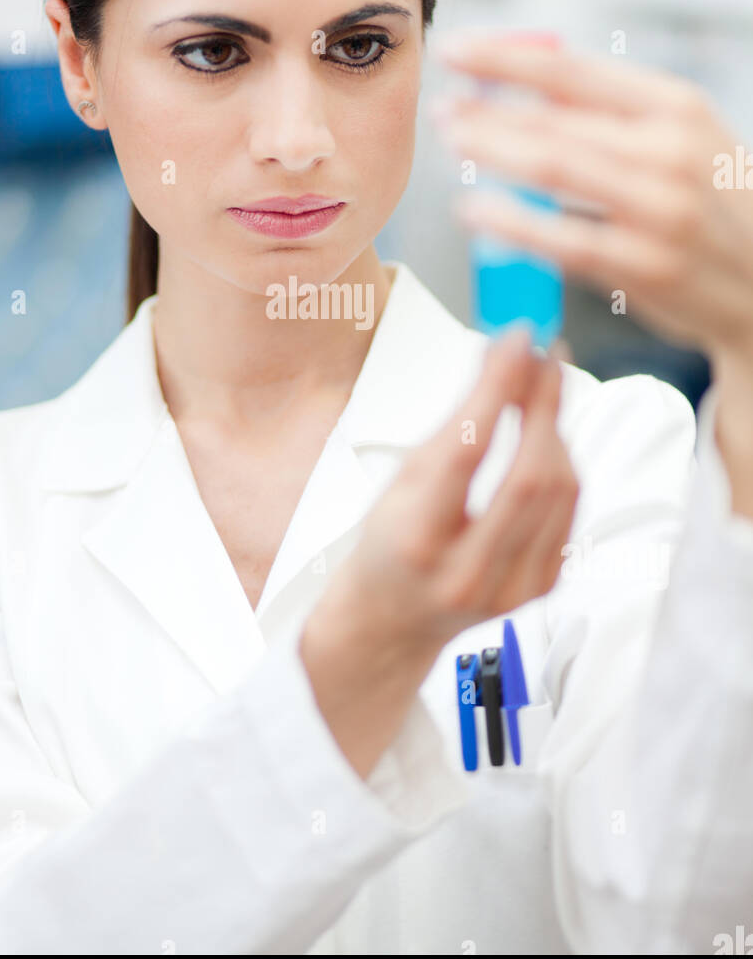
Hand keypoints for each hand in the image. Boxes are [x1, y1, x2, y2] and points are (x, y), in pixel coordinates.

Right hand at [311, 325, 578, 661]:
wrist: (396, 618)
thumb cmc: (391, 542)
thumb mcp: (402, 479)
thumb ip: (455, 422)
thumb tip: (502, 356)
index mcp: (416, 542)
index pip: (467, 453)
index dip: (498, 388)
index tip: (516, 340)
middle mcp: (466, 574)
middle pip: (529, 475)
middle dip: (543, 404)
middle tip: (544, 355)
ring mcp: (511, 590)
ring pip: (558, 492)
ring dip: (557, 429)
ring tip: (544, 389)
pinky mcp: (541, 590)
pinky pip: (568, 512)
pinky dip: (563, 464)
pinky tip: (549, 437)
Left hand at [429, 36, 752, 363]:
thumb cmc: (713, 199)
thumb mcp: (684, 134)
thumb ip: (612, 108)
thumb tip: (525, 73)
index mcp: (677, 107)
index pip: (574, 71)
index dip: (506, 58)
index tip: (457, 49)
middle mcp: (671, 153)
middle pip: (555, 119)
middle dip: (487, 108)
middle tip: (442, 102)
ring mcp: (659, 212)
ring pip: (555, 170)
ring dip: (492, 151)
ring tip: (453, 138)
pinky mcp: (644, 267)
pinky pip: (563, 239)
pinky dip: (512, 222)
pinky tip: (475, 209)